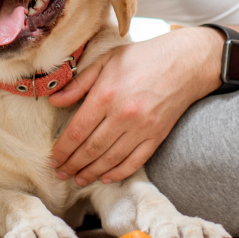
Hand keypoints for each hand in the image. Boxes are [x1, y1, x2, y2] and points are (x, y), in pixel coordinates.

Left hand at [46, 27, 222, 185]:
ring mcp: (142, 128)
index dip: (63, 149)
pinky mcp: (158, 135)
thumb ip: (78, 83)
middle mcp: (122, 115)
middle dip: (73, 164)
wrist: (185, 62)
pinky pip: (136, 160)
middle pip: (91, 148)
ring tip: (78, 179)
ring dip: (92, 172)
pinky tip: (106, 178)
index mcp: (105, 95)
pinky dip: (119, 172)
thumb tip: (53, 101)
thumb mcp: (105, 61)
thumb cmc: (141, 58)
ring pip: (111, 158)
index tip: (53, 158)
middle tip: (60, 173)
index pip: (77, 131)